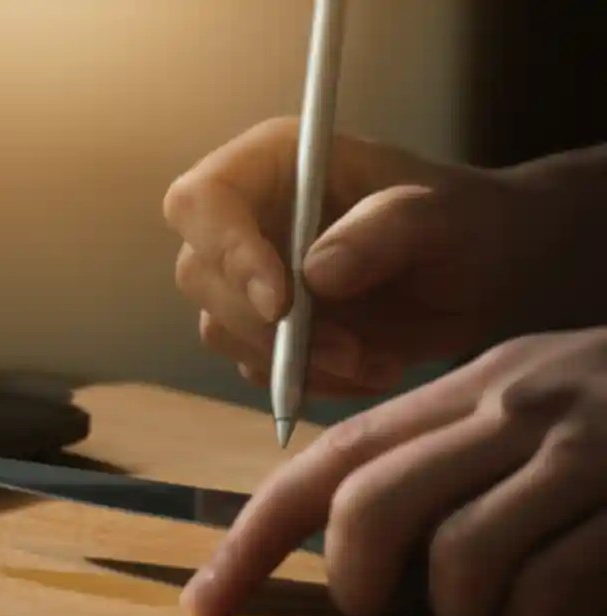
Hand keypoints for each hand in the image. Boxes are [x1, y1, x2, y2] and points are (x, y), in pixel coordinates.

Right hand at [163, 117, 606, 395]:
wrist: (484, 275)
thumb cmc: (464, 223)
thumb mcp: (440, 215)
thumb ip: (383, 231)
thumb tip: (315, 274)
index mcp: (271, 165)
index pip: (201, 201)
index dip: (225, 251)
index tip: (281, 304)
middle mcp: (245, 217)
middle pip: (199, 275)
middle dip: (267, 326)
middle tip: (349, 350)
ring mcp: (247, 276)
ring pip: (220, 328)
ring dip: (293, 361)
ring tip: (374, 361)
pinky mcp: (262, 329)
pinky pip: (255, 367)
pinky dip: (308, 381)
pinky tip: (368, 367)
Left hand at [181, 328, 606, 615]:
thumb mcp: (526, 416)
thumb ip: (442, 462)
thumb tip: (345, 549)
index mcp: (468, 387)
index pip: (329, 459)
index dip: (255, 534)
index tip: (208, 600)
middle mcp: (514, 407)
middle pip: (370, 506)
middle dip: (354, 581)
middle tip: (378, 609)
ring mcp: (583, 452)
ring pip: (456, 557)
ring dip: (457, 613)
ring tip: (492, 615)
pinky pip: (547, 591)